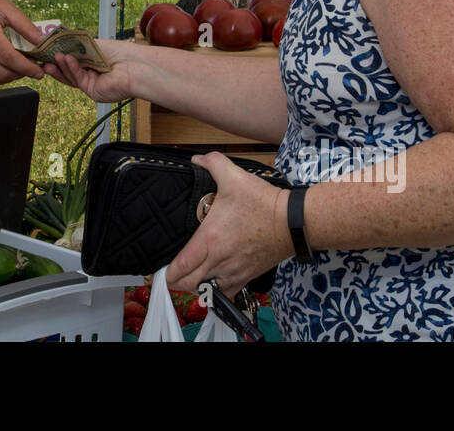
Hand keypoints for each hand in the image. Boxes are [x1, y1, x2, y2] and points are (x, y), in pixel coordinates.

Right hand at [0, 0, 44, 85]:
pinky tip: (5, 68)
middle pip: (1, 72)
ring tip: (20, 69)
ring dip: (9, 78)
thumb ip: (24, 25)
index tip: (40, 71)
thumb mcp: (2, 5)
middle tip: (32, 69)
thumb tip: (42, 41)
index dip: (27, 68)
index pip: (9, 57)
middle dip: (21, 75)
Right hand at [42, 39, 134, 102]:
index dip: (61, 56)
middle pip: (70, 70)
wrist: (134, 66)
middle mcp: (93, 74)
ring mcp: (92, 84)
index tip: (48, 50)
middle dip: (57, 64)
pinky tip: (67, 59)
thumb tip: (60, 43)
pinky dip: (72, 68)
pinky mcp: (93, 91)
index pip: (73, 60)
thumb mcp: (94, 45)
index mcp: (94, 62)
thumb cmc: (120, 52)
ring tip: (53, 57)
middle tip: (44, 57)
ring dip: (61, 66)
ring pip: (72, 76)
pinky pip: (78, 79)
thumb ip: (77, 46)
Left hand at [166, 152, 290, 296]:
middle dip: (176, 281)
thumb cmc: (263, 203)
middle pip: (186, 286)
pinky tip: (213, 278)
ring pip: (205, 293)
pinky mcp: (246, 277)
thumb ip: (212, 163)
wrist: (293, 222)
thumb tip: (195, 159)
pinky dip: (215, 291)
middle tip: (174, 270)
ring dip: (195, 286)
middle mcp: (218, 261)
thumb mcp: (234, 176)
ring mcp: (233, 273)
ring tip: (193, 272)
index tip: (161, 267)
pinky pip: (225, 294)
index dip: (166, 272)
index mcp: (209, 240)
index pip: (179, 269)